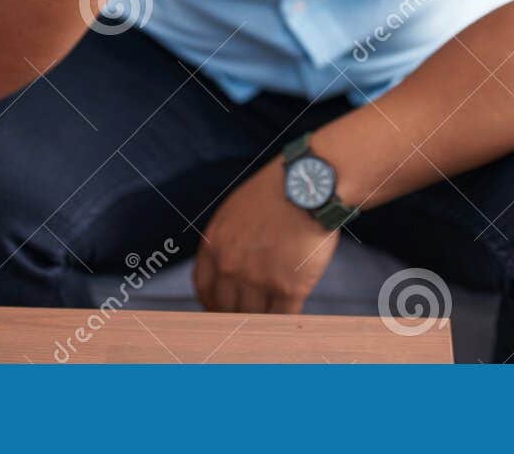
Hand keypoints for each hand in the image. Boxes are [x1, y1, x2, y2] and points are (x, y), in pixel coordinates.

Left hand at [194, 163, 338, 313]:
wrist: (308, 185)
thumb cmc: (277, 192)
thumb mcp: (235, 211)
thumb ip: (226, 241)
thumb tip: (225, 268)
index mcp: (214, 245)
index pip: (205, 289)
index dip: (213, 304)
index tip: (222, 310)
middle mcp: (230, 265)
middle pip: (226, 308)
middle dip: (236, 317)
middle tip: (247, 324)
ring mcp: (258, 279)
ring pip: (253, 318)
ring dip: (261, 324)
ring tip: (269, 328)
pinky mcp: (288, 288)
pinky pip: (281, 318)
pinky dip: (285, 324)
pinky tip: (290, 323)